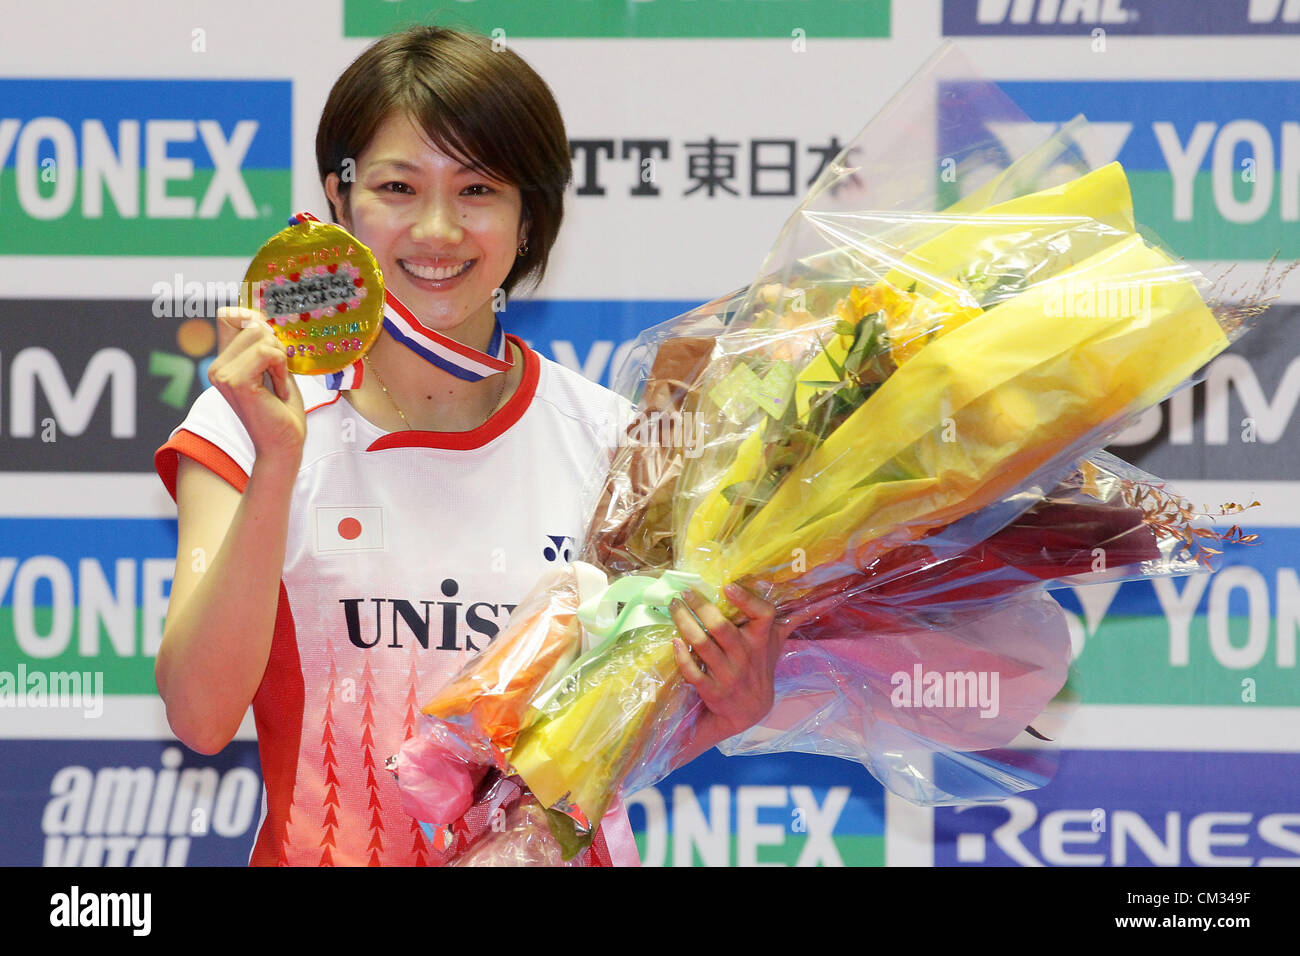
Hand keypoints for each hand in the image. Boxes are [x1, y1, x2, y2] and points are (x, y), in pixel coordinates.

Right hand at [210, 308, 305, 465]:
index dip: (255, 319)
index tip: (275, 346)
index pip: (230, 314)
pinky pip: (267, 352)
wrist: (284, 445)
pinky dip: (281, 368)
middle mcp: (216, 366)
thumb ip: (266, 342)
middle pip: (252, 323)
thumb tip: (263, 313)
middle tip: (279, 377)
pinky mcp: (235, 381)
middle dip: (277, 346)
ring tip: (278, 385)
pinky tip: (279, 391)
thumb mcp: (276, 367)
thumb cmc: (283, 410)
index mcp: (223, 361)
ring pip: (261, 335)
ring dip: (281, 359)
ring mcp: (222, 374)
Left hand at [669, 583, 790, 755]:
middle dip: (700, 606)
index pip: (762, 616)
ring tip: (674, 607)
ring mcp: (728, 675)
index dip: (746, 600)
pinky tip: (674, 641)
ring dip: (684, 623)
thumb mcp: (774, 646)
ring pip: (702, 644)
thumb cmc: (758, 669)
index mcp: (760, 641)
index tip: (728, 587)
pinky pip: (693, 671)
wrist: (749, 712)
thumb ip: (785, 622)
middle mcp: (744, 656)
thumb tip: (814, 601)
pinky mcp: (712, 690)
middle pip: (721, 627)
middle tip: (683, 592)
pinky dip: (682, 655)